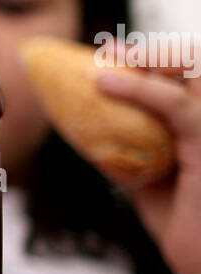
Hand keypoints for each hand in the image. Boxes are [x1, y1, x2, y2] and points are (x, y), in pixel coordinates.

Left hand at [98, 61, 200, 273]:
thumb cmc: (181, 222)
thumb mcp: (145, 176)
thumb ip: (126, 149)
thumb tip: (84, 130)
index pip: (191, 76)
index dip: (159, 58)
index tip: (115, 53)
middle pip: (198, 64)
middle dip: (156, 51)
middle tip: (111, 50)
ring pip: (194, 71)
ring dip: (151, 58)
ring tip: (109, 58)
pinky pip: (178, 107)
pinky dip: (142, 89)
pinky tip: (106, 82)